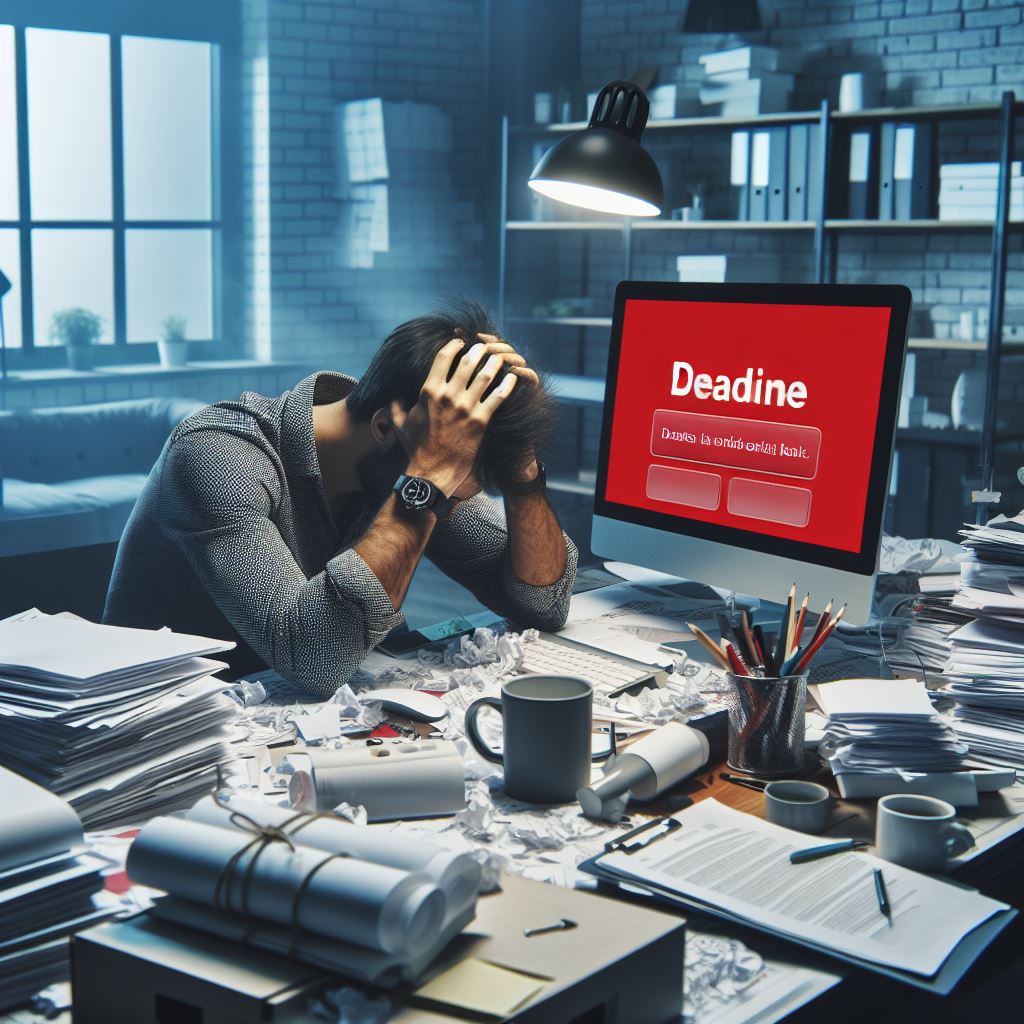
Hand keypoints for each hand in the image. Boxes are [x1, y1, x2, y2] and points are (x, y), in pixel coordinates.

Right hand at [394, 333, 538, 495]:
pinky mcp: (481, 421)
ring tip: (501, 357)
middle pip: (468, 361)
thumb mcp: (400, 424)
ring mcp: (466, 408)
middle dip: (479, 349)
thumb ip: (395, 407)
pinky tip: (513, 378)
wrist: (432, 472)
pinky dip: (508, 384)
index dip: (454, 344)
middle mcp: (448, 395)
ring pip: (486, 375)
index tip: (461, 341)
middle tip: (486, 346)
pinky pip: (499, 396)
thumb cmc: (416, 448)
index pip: (443, 356)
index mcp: (428, 391)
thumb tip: (391, 397)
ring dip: (496, 362)